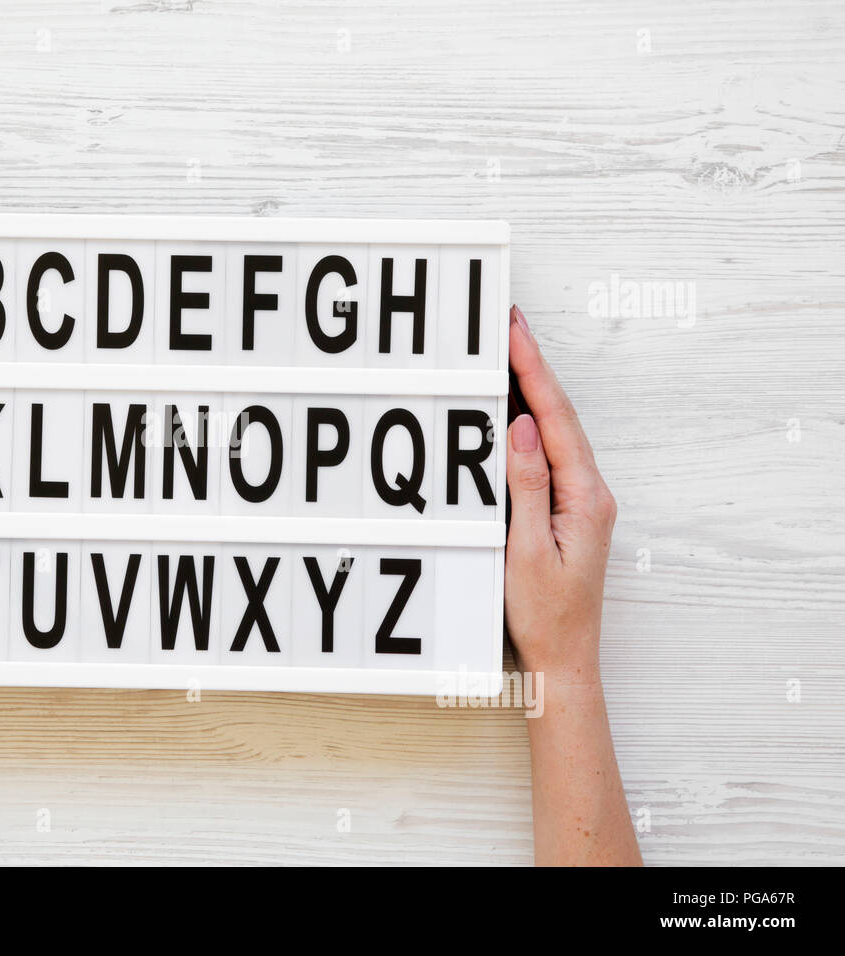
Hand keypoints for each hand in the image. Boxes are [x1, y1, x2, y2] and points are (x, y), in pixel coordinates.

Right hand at [504, 304, 616, 687]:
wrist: (563, 659)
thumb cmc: (544, 616)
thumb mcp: (527, 550)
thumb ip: (526, 486)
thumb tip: (524, 428)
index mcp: (585, 498)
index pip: (555, 419)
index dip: (532, 370)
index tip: (513, 331)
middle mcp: (590, 493)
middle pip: (558, 415)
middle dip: (532, 366)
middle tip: (507, 324)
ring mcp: (580, 501)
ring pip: (555, 431)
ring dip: (531, 390)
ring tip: (507, 353)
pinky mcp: (567, 512)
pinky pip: (549, 454)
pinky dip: (530, 423)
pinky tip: (513, 410)